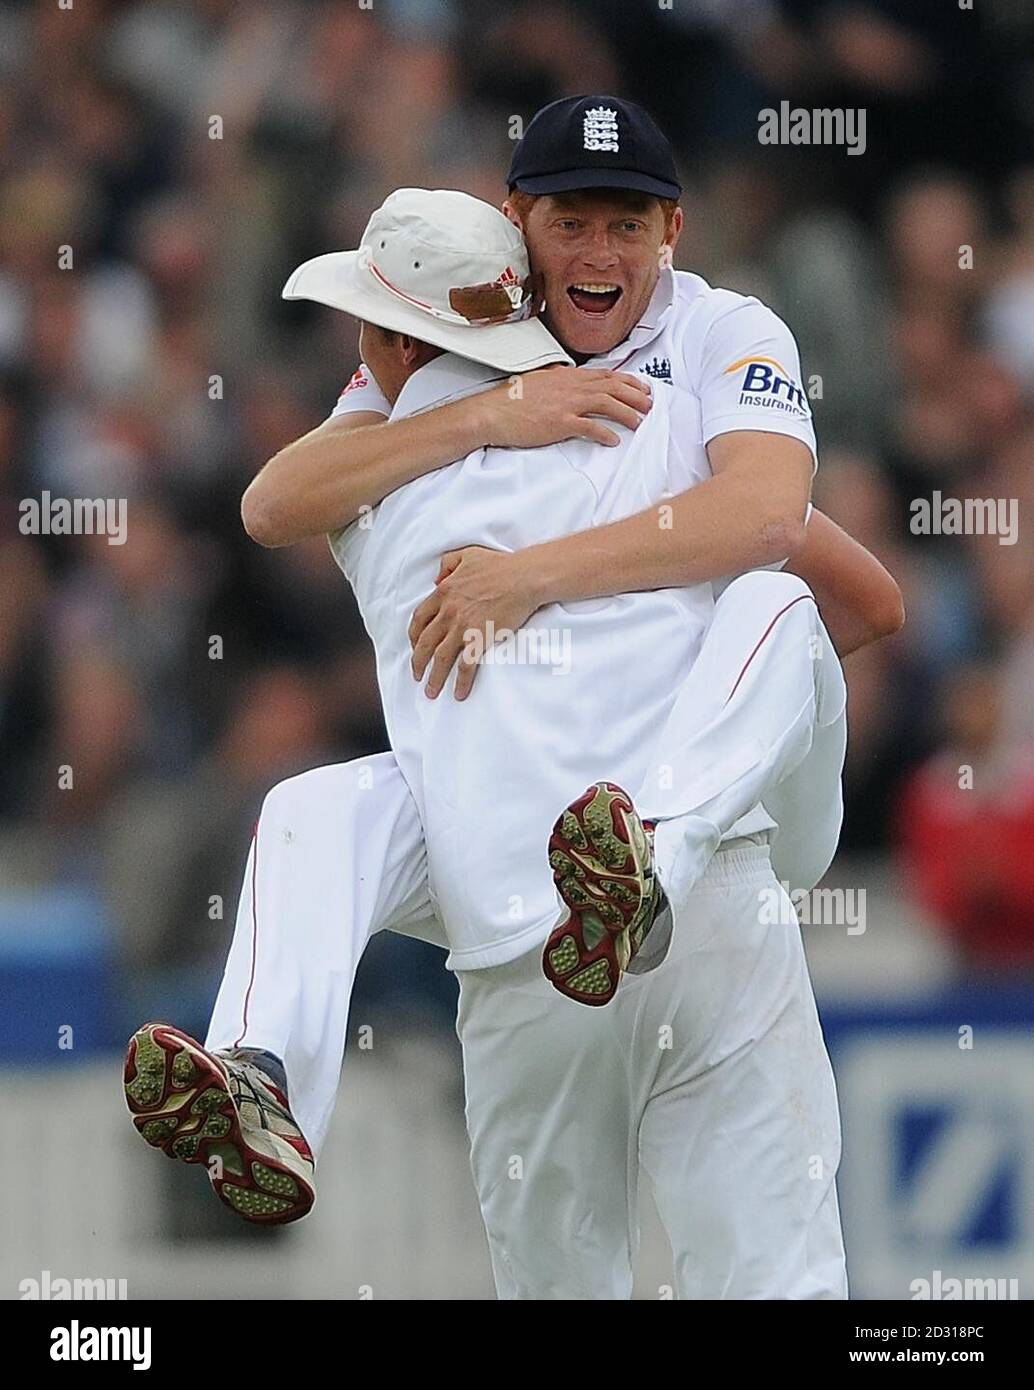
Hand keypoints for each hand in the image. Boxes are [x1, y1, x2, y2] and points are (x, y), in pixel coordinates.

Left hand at [408, 546, 541, 699]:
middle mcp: (448, 612)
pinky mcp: (480, 639)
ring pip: (440, 658)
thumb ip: (447, 564)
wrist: (525, 577)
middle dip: (418, 662)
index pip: (419, 619)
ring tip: (430, 692)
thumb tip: (437, 578)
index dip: (414, 636)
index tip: (415, 647)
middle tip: (417, 675)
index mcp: (444, 592)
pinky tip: (459, 693)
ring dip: (433, 678)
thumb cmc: (501, 565)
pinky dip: (461, 682)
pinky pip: (466, 666)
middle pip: (425, 642)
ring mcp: (463, 627)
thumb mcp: (467, 554)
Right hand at [478, 366, 650, 449]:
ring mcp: (566, 404)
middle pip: (612, 387)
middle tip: (650, 404)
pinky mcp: (560, 423)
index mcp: (566, 376)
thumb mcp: (540, 383)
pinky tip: (614, 441)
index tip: (642, 387)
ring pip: (607, 404)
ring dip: (627, 413)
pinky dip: (605, 434)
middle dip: (635, 395)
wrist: (492, 412)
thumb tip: (570, 381)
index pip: (605, 375)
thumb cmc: (512, 401)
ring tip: (640, 422)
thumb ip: (559, 382)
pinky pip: (590, 427)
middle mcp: (570, 386)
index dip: (628, 381)